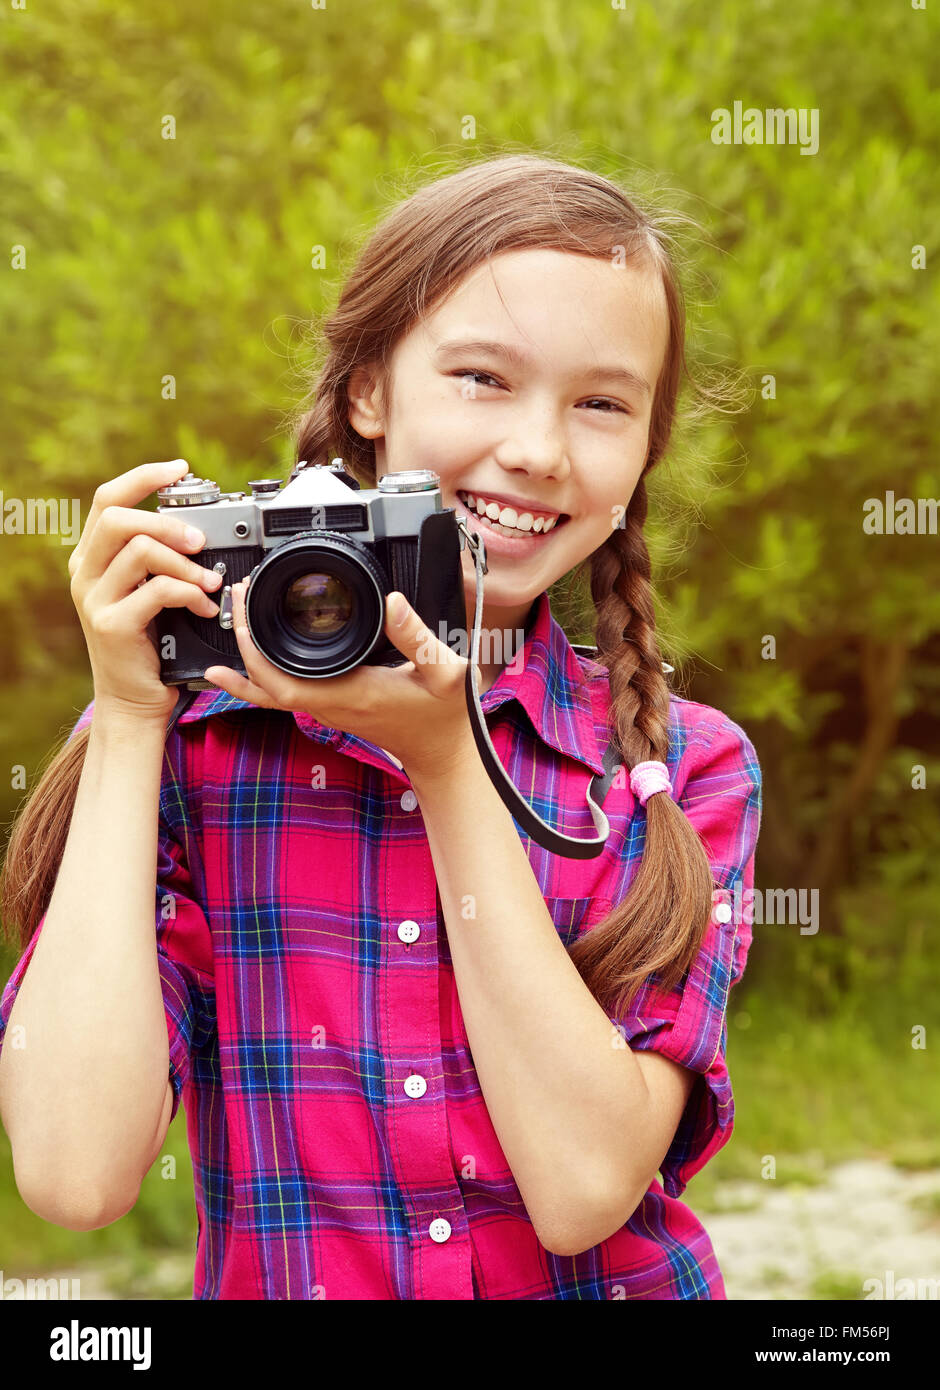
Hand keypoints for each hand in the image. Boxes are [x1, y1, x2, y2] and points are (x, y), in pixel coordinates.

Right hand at [68, 458, 225, 725]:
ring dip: (185, 562)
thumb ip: (160, 557)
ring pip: (139, 551)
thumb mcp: (150, 591)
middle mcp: (85, 573)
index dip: (144, 477)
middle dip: (167, 522)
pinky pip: (156, 591)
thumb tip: (200, 524)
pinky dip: (190, 594)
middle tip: (200, 541)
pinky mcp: (111, 625)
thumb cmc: (151, 643)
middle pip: (119, 518)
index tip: (180, 469)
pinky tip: (205, 607)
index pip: (107, 498)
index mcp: (92, 557)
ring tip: (210, 581)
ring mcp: (93, 599)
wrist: (136, 700)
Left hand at [204, 583, 480, 782]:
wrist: (444, 753)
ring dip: (249, 657)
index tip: (247, 605)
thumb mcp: (445, 672)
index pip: (280, 679)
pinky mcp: (333, 707)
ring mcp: (329, 709)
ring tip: (235, 619)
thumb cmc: (446, 717)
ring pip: (271, 691)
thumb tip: (393, 601)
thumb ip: (420, 636)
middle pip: (264, 683)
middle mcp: (331, 705)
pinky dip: (263, 677)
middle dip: (243, 640)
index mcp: (351, 693)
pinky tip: (246, 666)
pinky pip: (287, 694)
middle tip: (238, 597)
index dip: (252, 646)